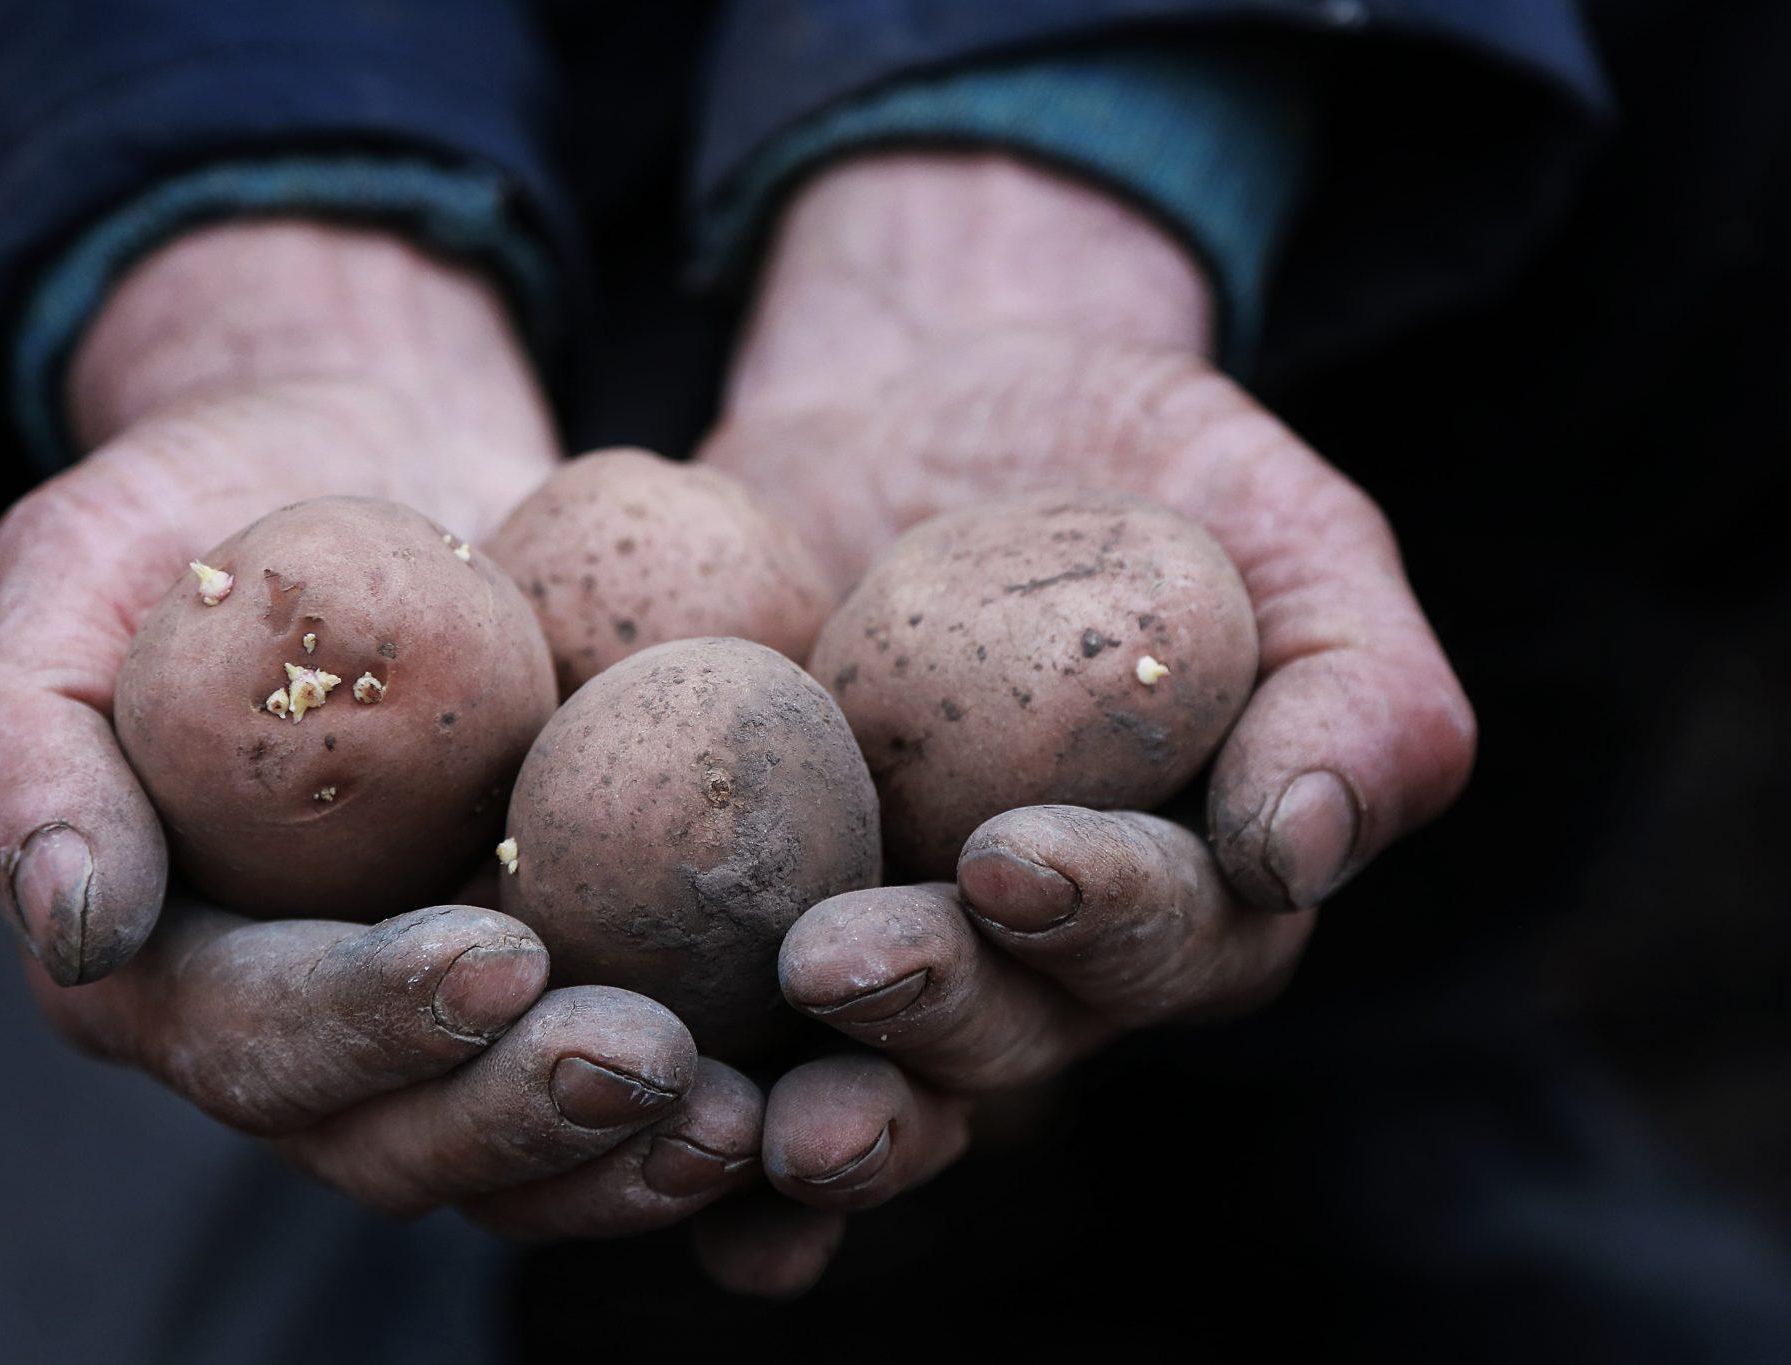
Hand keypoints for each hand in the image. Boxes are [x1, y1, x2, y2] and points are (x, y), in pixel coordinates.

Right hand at [0, 222, 759, 1232]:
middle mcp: (319, 1030)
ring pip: (536, 1148)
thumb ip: (24, 751)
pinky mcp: (578, 967)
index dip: (369, 1025)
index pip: (259, 1037)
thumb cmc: (202, 514)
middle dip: (529, 1121)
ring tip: (750, 1116)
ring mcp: (456, 1016)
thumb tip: (77, 921)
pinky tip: (812, 1092)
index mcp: (176, 970)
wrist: (372, 466)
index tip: (496, 958)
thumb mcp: (69, 578)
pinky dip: (725, 1108)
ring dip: (640, 1158)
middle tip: (654, 1067)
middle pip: (410, 1135)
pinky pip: (644, 1078)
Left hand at [693, 152, 1475, 1288]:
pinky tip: (617, 1129)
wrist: (928, 399)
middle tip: (835, 966)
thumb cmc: (1133, 460)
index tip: (1015, 859)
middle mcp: (1030, 964)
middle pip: (997, 1039)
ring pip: (862, 1075)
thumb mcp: (1282, 523)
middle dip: (925, 1018)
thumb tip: (1297, 850)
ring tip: (739, 1113)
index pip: (1163, 939)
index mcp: (1179, 895)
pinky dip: (675, 1118)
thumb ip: (1354, 681)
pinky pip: (720, 1037)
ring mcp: (882, 947)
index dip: (1100, 920)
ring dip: (805, 1113)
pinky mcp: (742, 917)